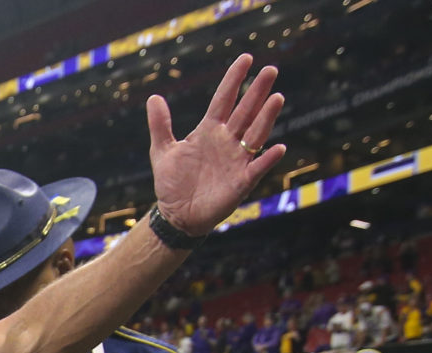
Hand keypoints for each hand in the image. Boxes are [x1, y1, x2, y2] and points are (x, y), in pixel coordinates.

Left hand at [146, 53, 286, 235]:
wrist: (176, 215)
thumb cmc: (172, 183)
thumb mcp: (162, 151)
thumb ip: (160, 125)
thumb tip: (153, 97)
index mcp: (209, 130)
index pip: (225, 99)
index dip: (235, 79)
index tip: (247, 58)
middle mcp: (227, 141)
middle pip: (245, 111)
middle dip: (257, 91)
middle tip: (270, 69)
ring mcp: (236, 160)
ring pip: (255, 134)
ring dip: (266, 117)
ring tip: (276, 98)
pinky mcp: (241, 181)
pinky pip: (258, 167)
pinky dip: (267, 158)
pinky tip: (278, 147)